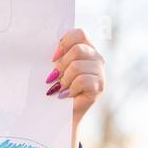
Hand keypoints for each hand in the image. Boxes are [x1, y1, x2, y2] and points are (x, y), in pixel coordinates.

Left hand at [47, 28, 105, 147]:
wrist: (60, 113)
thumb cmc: (55, 87)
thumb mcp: (54, 67)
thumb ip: (57, 54)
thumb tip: (46, 43)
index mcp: (86, 48)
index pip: (79, 33)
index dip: (64, 42)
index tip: (53, 57)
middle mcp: (96, 58)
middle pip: (78, 50)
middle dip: (61, 64)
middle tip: (55, 77)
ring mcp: (100, 72)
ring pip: (78, 66)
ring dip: (65, 79)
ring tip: (61, 87)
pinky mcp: (100, 86)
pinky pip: (82, 80)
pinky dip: (70, 89)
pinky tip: (67, 95)